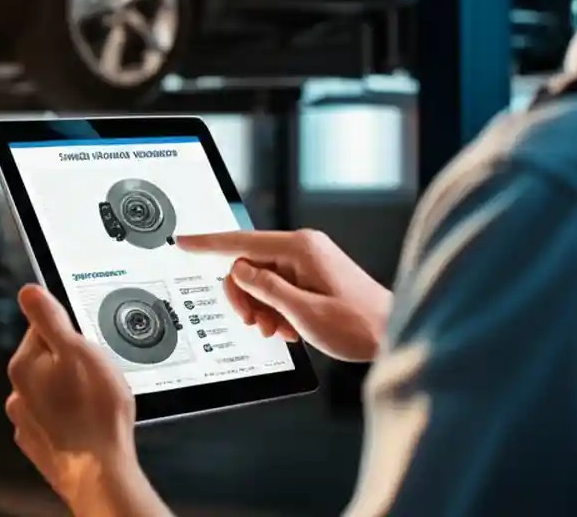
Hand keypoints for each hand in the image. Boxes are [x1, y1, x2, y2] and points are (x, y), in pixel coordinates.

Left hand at [5, 285, 167, 515]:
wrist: (99, 473)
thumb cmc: (95, 411)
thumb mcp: (79, 351)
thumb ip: (51, 319)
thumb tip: (27, 292)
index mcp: (23, 365)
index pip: (42, 329)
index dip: (70, 333)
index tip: (89, 346)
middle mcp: (17, 392)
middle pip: (46, 360)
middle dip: (71, 363)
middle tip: (98, 375)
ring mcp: (27, 421)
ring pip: (51, 391)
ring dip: (70, 391)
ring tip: (96, 402)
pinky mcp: (40, 444)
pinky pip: (55, 419)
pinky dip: (69, 418)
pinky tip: (88, 423)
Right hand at [178, 229, 391, 361]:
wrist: (393, 334)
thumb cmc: (360, 325)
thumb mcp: (303, 312)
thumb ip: (266, 288)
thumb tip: (238, 270)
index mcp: (300, 248)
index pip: (242, 242)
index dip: (209, 244)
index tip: (184, 242)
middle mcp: (303, 249)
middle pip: (248, 265)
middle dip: (244, 296)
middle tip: (253, 322)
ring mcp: (308, 262)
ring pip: (261, 281)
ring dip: (261, 308)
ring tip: (278, 329)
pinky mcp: (312, 276)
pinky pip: (277, 289)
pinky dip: (275, 310)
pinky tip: (289, 328)